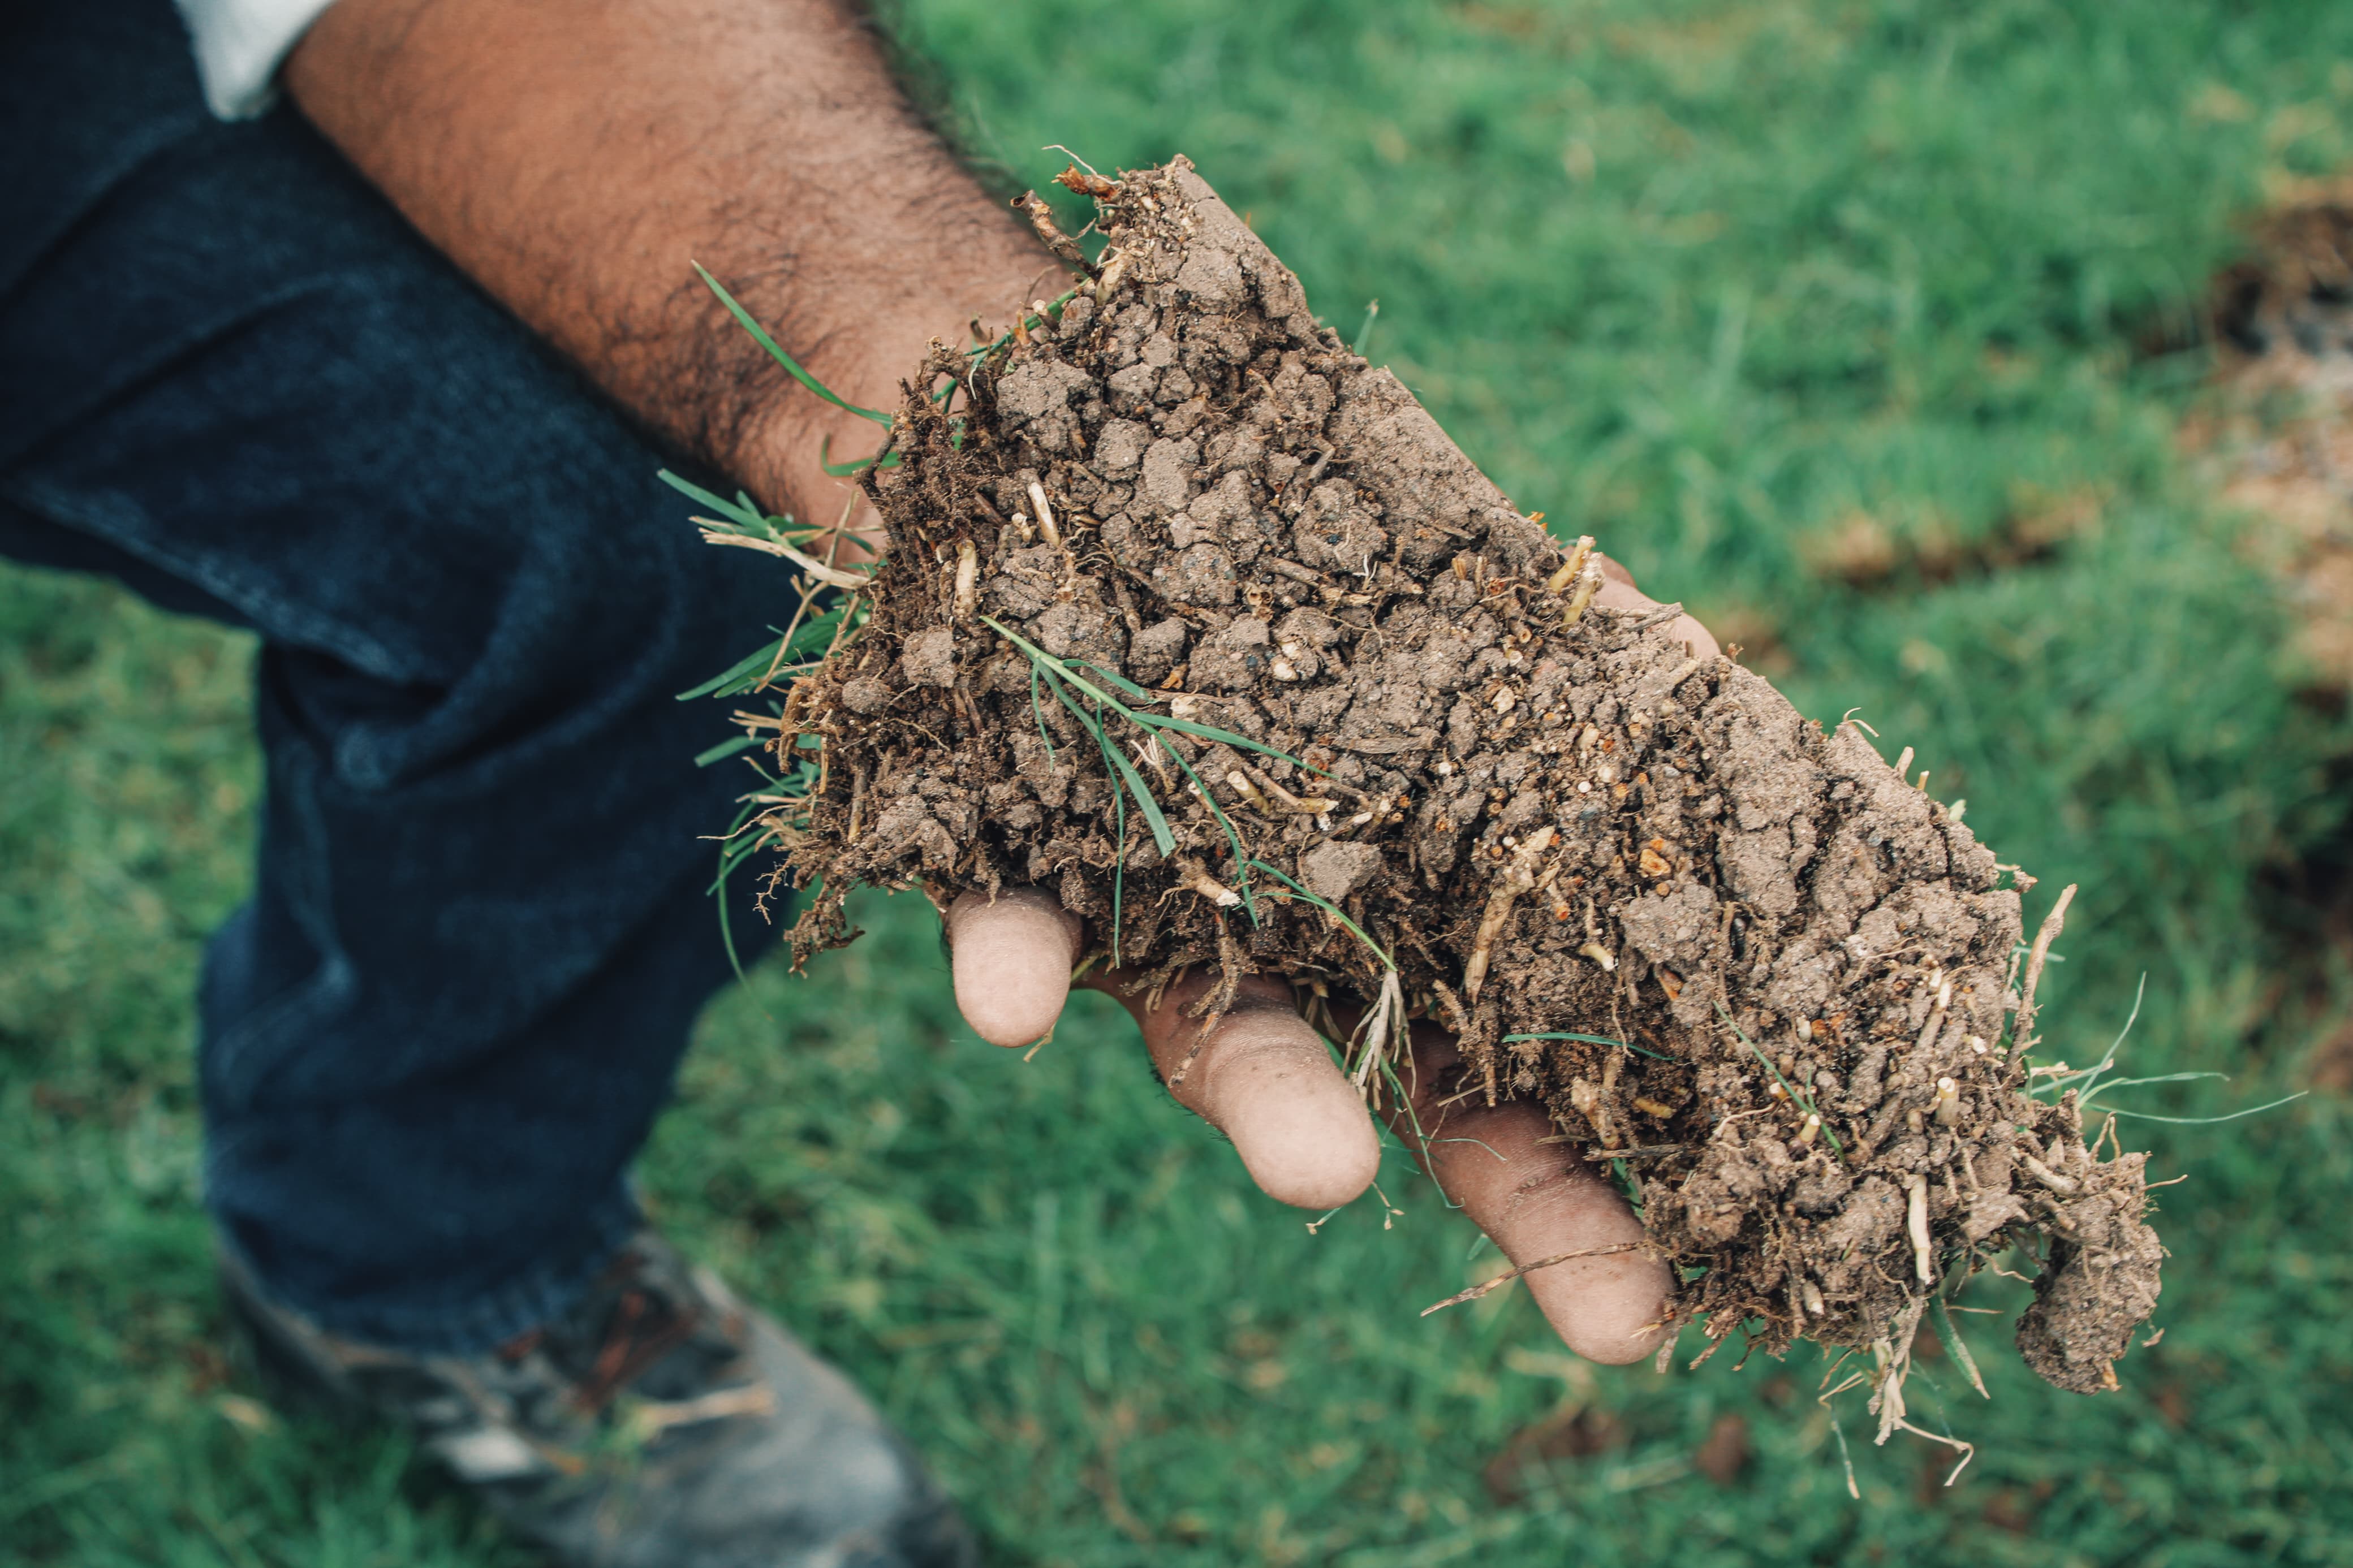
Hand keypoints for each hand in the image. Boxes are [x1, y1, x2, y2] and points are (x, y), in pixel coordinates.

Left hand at [946, 561, 1706, 1365]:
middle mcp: (1288, 953)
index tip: (1647, 1316)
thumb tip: (1683, 667)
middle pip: (1398, 1093)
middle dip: (1491, 1193)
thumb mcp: (1456, 619)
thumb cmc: (1293, 591)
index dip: (1577, 1197)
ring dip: (1263, 1103)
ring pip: (1212, 1033)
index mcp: (1406, 925)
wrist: (1086, 501)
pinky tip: (1015, 1007)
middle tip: (1592, 1310)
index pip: (1512, 1082)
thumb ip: (1562, 671)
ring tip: (1319, 1169)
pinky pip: (1007, 927)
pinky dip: (1014, 965)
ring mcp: (1153, 920)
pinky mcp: (1006, 861)